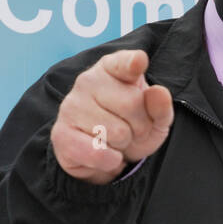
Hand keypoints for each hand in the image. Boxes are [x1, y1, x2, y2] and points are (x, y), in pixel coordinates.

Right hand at [50, 49, 173, 183]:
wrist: (104, 157)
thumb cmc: (131, 128)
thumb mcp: (155, 119)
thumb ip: (161, 106)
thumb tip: (159, 92)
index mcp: (112, 69)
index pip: (124, 63)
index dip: (133, 63)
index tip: (138, 62)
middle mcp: (87, 80)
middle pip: (132, 104)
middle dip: (140, 127)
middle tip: (130, 130)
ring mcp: (71, 106)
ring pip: (118, 133)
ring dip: (124, 146)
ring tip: (115, 141)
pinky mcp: (61, 134)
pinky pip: (98, 153)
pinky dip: (109, 161)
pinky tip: (104, 154)